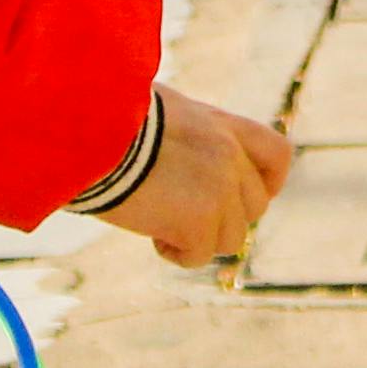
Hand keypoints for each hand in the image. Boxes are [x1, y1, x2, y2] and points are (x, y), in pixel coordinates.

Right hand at [97, 89, 291, 267]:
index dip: (266, 183)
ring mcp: (220, 188)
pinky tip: (151, 235)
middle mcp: (231, 154)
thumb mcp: (162, 112)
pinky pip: (200, 255)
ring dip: (198, 239)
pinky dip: (177, 253)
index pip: (278, 155)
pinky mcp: (200, 220)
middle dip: (222, 219)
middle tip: (180, 214)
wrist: (88, 130)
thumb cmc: (109, 118)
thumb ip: (189, 135)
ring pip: (232, 238)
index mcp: (223, 124)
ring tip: (159, 222)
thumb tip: (182, 157)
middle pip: (254, 207)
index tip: (238, 198)